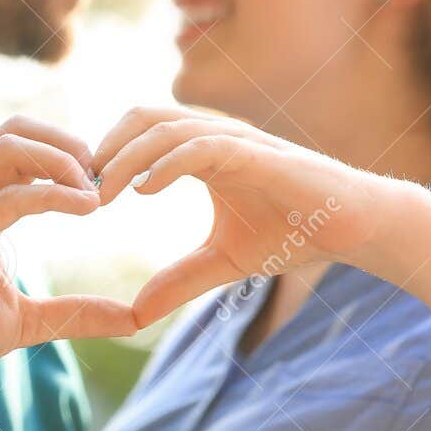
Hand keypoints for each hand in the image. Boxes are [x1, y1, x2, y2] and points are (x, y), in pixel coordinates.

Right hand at [0, 116, 136, 383]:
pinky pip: (6, 196)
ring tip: (95, 190)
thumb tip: (131, 320)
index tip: (105, 185)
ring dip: (61, 159)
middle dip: (67, 142)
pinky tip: (85, 207)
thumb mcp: (24, 322)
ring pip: (8, 147)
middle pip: (16, 129)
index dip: (67, 153)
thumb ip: (74, 314)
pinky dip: (51, 194)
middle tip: (105, 176)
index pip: (21, 147)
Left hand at [92, 107, 389, 326]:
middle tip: (79, 190)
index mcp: (203, 152)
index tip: (80, 195)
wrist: (352, 227)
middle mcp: (215, 135)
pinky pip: (202, 146)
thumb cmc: (294, 234)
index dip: (107, 156)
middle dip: (106, 148)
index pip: (141, 132)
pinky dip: (167, 163)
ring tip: (102, 193)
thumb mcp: (224, 263)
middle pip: (143, 118)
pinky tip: (145, 192)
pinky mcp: (257, 153)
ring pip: (166, 127)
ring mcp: (236, 140)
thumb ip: (180, 280)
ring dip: (128, 157)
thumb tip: (136, 313)